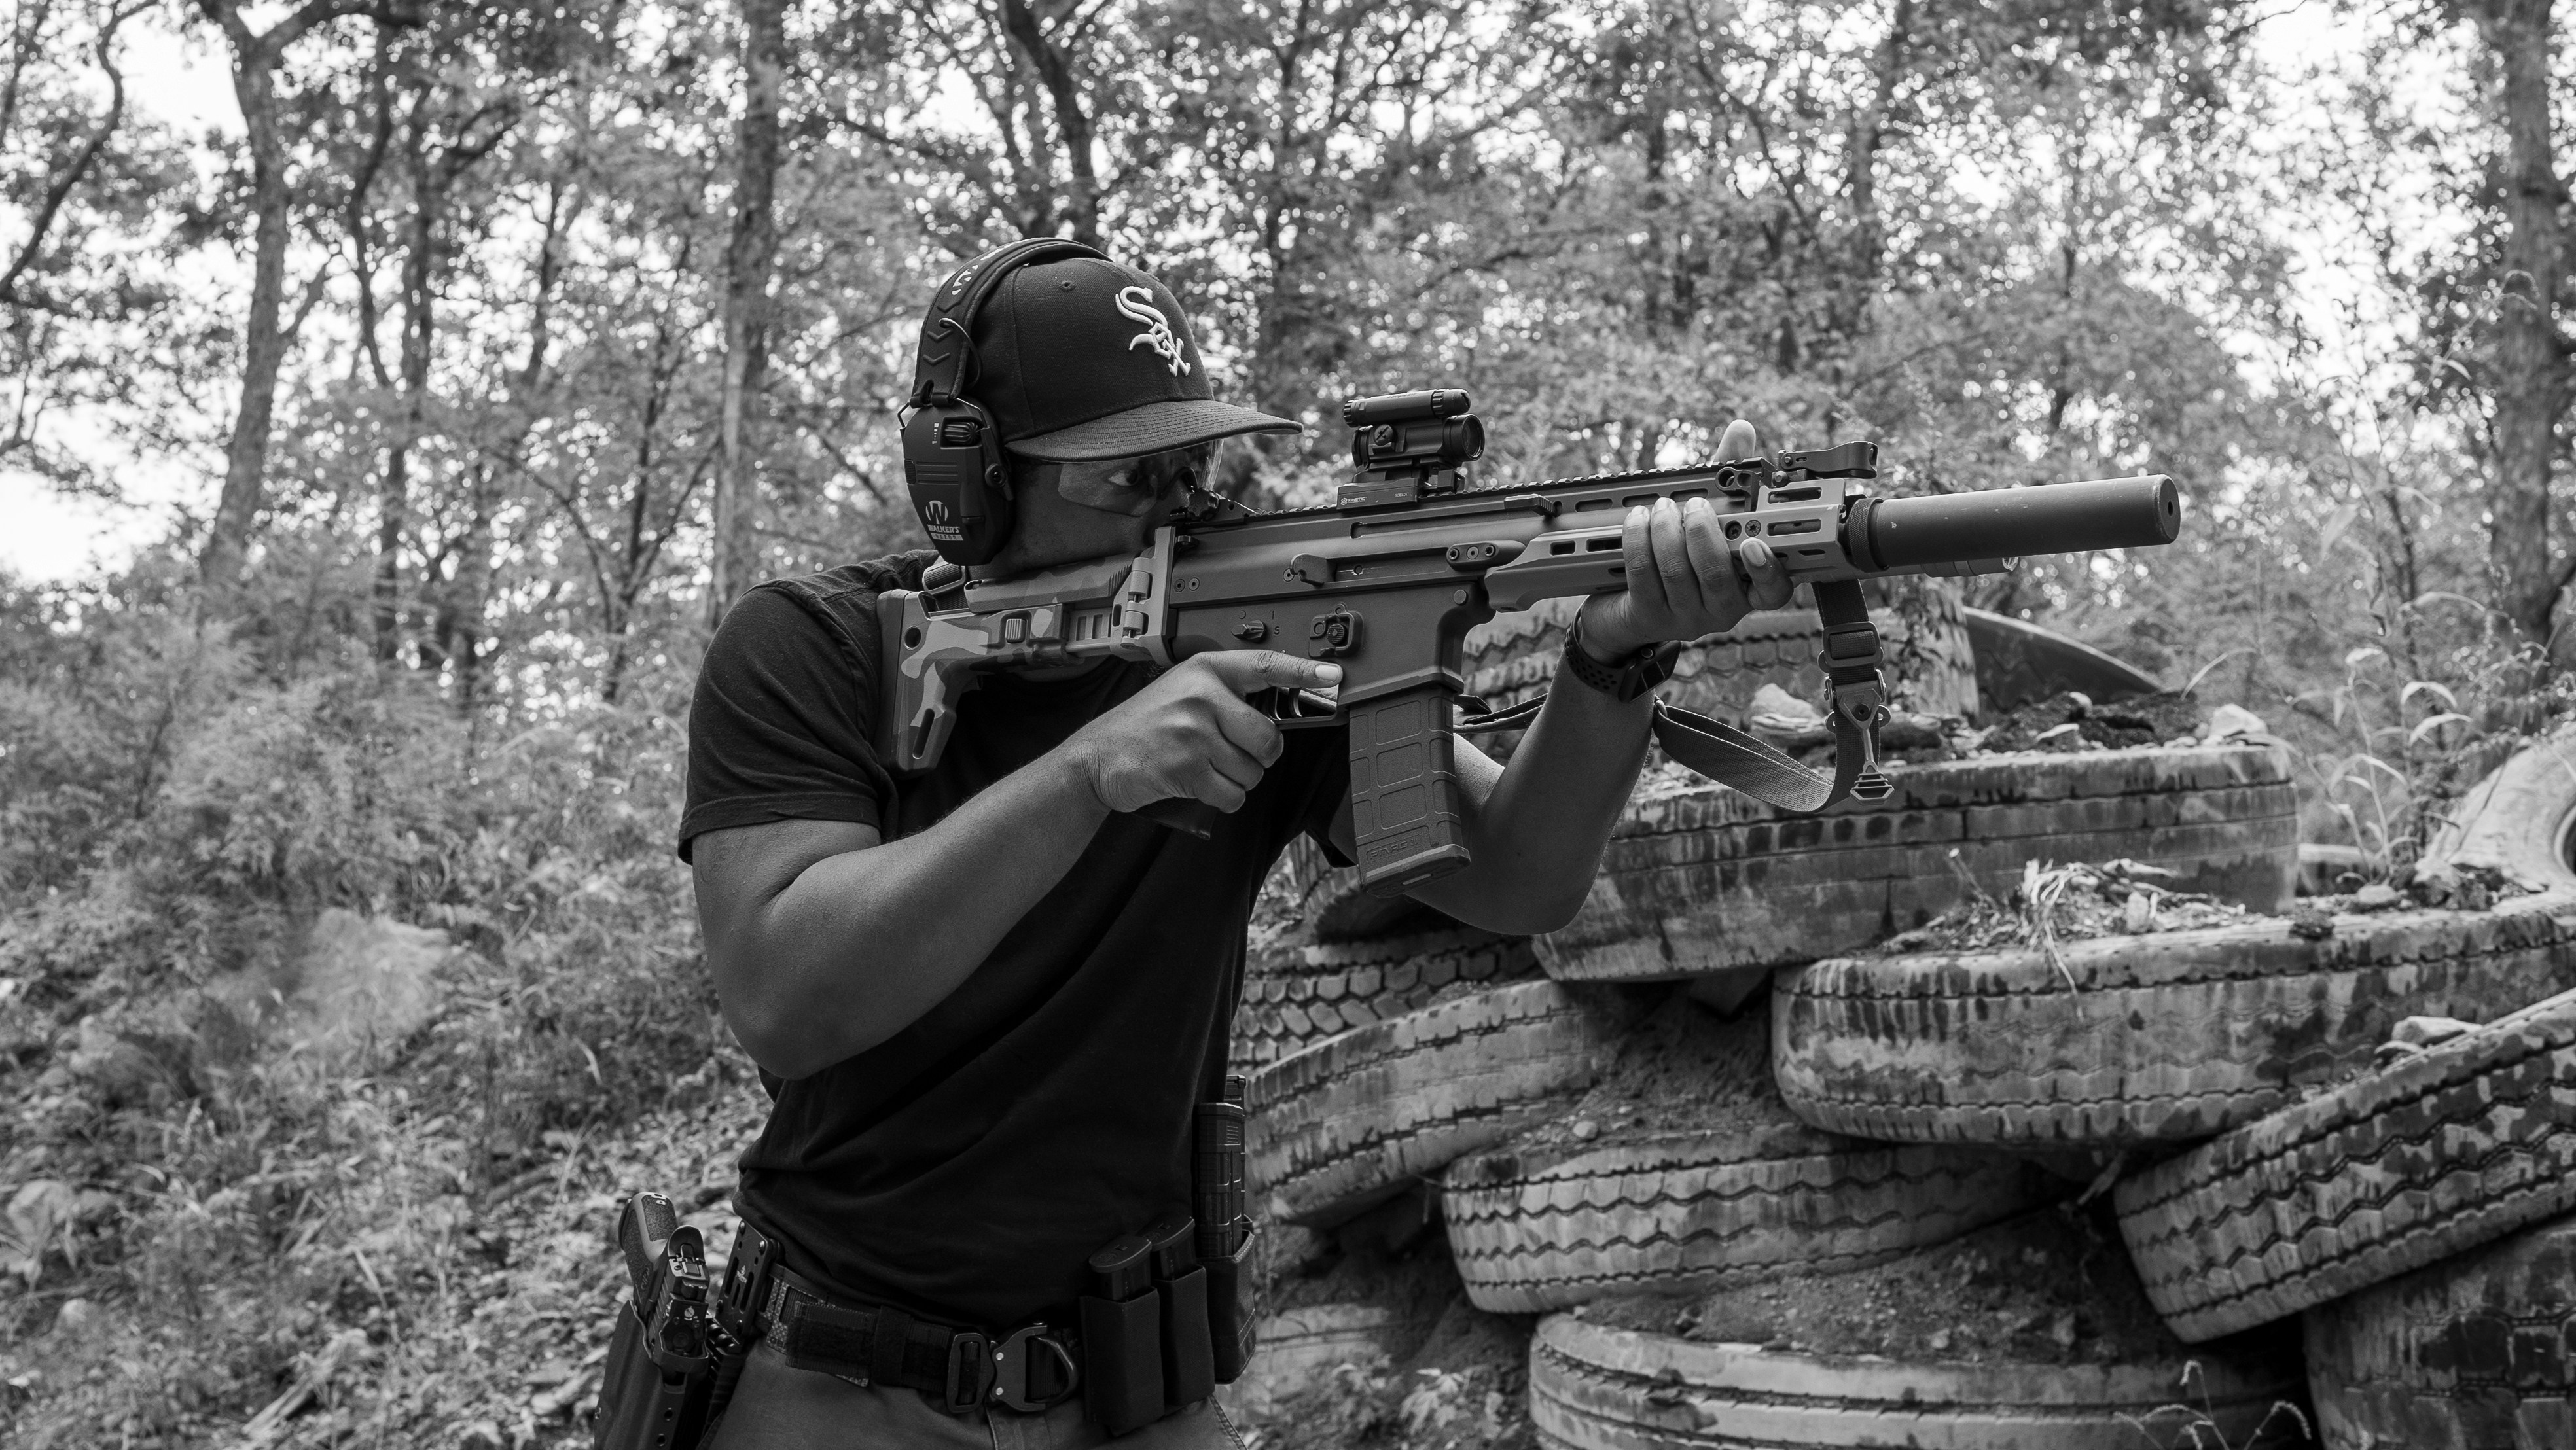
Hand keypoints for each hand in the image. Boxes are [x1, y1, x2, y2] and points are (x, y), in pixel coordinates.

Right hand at [1065, 650, 1343, 814]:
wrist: (1097, 757)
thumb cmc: (1145, 725)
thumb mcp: (1183, 691)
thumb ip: (1226, 695)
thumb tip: (1279, 712)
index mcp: (1205, 671)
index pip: (1266, 666)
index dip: (1303, 671)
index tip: (1334, 675)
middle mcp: (1201, 697)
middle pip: (1269, 738)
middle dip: (1259, 757)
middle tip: (1231, 753)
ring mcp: (1192, 732)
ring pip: (1252, 772)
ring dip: (1236, 780)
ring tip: (1203, 766)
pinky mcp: (1185, 768)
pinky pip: (1233, 796)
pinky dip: (1222, 798)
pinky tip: (1197, 784)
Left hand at [1577, 418, 1795, 658]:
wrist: (1631, 605)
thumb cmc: (1680, 554)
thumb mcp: (1708, 515)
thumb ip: (1728, 475)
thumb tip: (1741, 431)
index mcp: (1748, 586)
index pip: (1774, 589)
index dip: (1767, 568)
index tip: (1754, 542)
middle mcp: (1721, 608)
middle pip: (1717, 574)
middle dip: (1701, 531)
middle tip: (1693, 505)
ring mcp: (1684, 616)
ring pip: (1677, 572)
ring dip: (1665, 530)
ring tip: (1660, 507)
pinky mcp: (1648, 615)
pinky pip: (1642, 574)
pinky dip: (1637, 540)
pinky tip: (1637, 520)